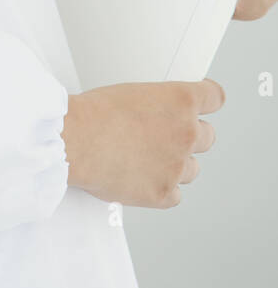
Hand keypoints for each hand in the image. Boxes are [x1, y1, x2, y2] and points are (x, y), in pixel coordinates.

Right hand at [61, 79, 224, 208]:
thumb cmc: (93, 113)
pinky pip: (175, 195)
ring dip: (175, 164)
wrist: (72, 140)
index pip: (215, 97)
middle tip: (166, 136)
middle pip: (208, 136)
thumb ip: (157, 103)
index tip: (204, 103)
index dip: (208, 100)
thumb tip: (161, 114)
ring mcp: (177, 166)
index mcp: (181, 101)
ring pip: (192, 168)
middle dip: (189, 136)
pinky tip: (143, 179)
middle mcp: (187, 133)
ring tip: (147, 159)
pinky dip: (162, 189)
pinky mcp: (163, 193)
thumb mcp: (131, 92)